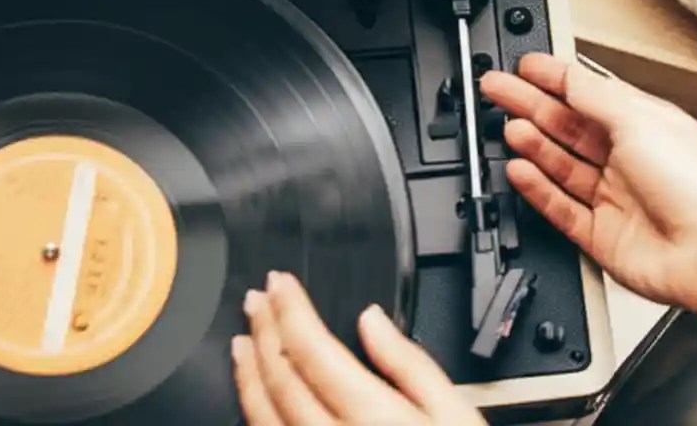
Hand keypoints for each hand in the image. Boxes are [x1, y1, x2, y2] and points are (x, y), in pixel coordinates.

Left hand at [231, 271, 484, 425]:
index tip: (278, 284)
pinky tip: (254, 399)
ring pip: (261, 415)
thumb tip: (372, 320)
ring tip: (242, 342)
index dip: (289, 308)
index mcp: (373, 414)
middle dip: (264, 329)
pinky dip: (254, 415)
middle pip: (280, 375)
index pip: (311, 347)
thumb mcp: (454, 412)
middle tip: (255, 300)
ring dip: (248, 373)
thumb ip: (409, 363)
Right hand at [479, 53, 696, 310]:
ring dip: (533, 145)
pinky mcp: (601, 234)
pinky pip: (559, 207)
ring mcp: (614, 197)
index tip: (523, 67)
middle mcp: (630, 159)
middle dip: (531, 105)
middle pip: (568, 126)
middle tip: (496, 91)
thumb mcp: (642, 121)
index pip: (590, 94)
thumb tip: (566, 72)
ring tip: (507, 128)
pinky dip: (537, 189)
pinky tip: (520, 171)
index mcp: (646, 125)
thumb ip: (597, 97)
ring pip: (561, 166)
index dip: (555, 78)